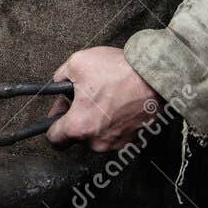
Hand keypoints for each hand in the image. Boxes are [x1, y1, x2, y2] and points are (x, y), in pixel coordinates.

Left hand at [46, 46, 162, 151]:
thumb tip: (58, 84)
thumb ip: (60, 77)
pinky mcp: (136, 142)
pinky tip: (120, 105)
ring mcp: (119, 144)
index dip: (52, 124)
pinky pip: (118, 135)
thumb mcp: (77, 63)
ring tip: (106, 98)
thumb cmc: (118, 71)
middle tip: (83, 98)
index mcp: (80, 127)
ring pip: (98, 136)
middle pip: (78, 137)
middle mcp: (98, 142)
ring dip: (97, 121)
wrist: (155, 76)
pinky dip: (116, 123)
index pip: (55, 140)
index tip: (59, 112)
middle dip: (77, 118)